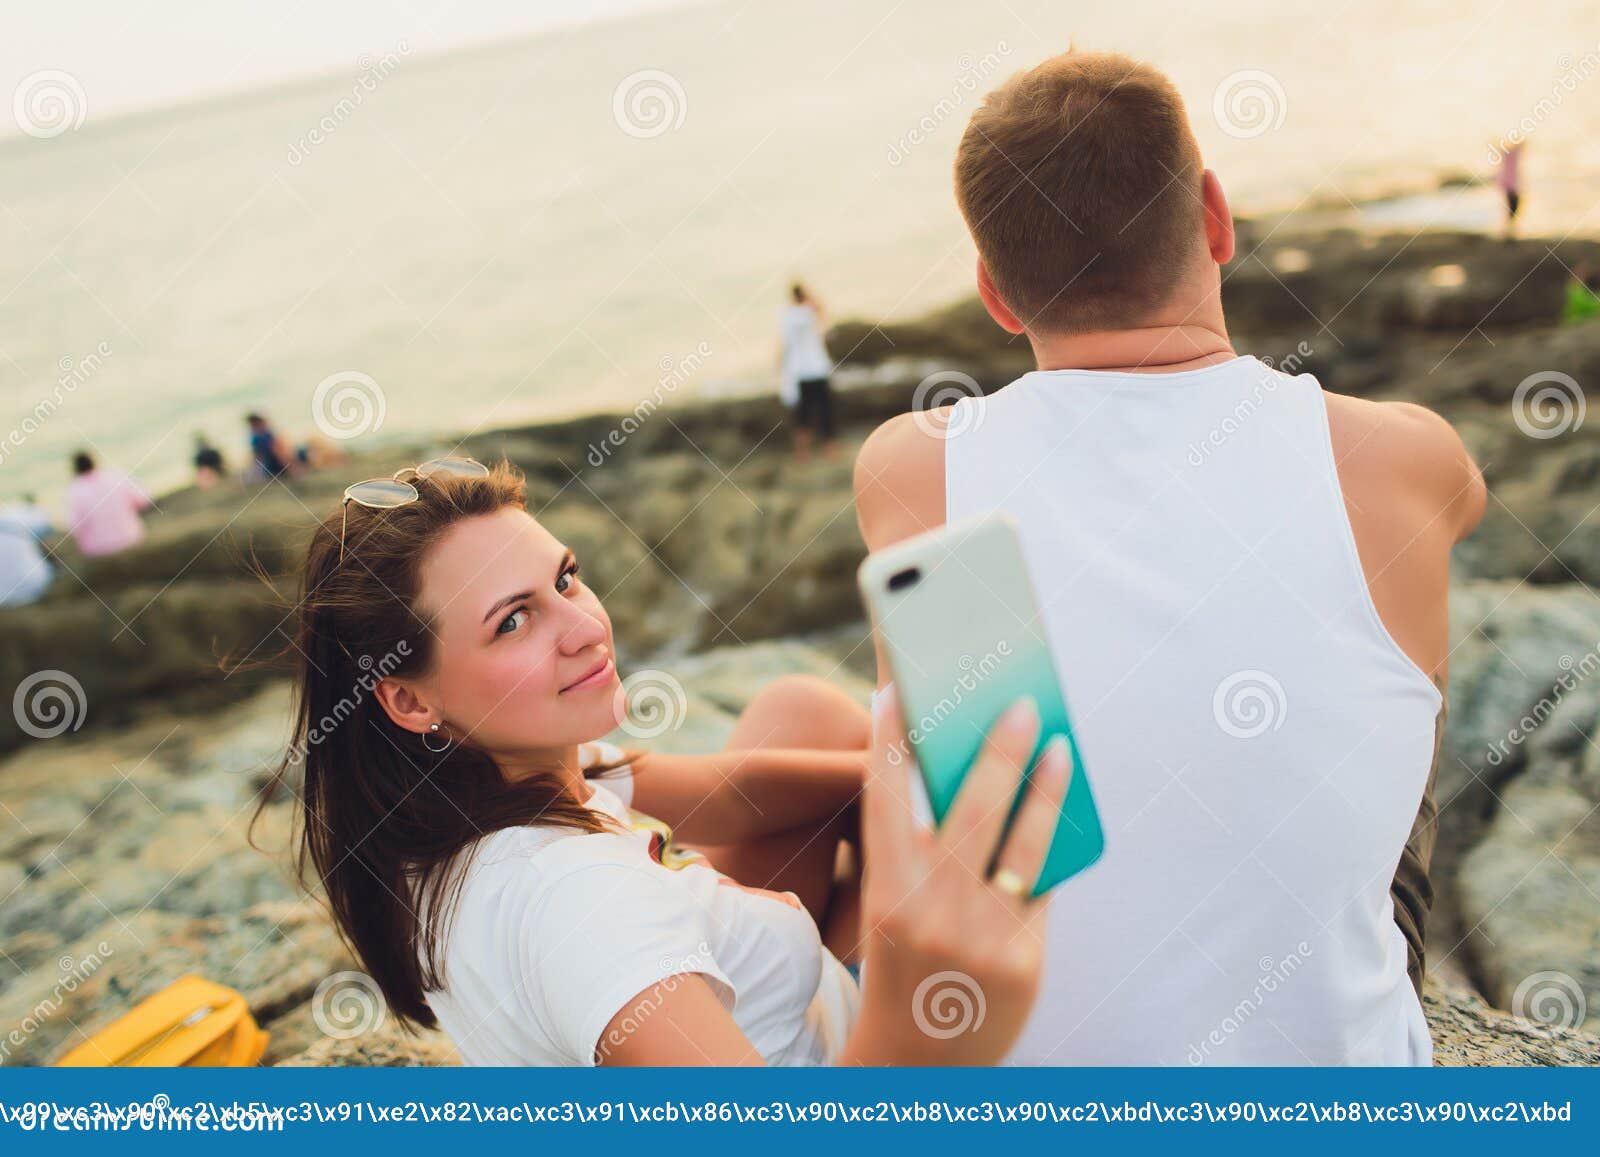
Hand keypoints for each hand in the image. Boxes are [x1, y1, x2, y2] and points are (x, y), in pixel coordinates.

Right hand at [847, 692, 1070, 1065]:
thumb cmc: (904, 967)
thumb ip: (917, 851)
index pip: (884, 796)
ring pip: (1022, 842)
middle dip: (998, 748)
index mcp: (886, 890)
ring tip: (1058, 745)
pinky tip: (1067, 811)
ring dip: (1045, 786)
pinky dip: (1053, 845)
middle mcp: (929, 909)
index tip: (901, 688)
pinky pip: (1044, 886)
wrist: (918, 1064)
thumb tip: (962, 773)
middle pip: (971, 807)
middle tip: (1020, 704)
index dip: (892, 739)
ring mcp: (980, 935)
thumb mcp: (894, 908)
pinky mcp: (1024, 959)